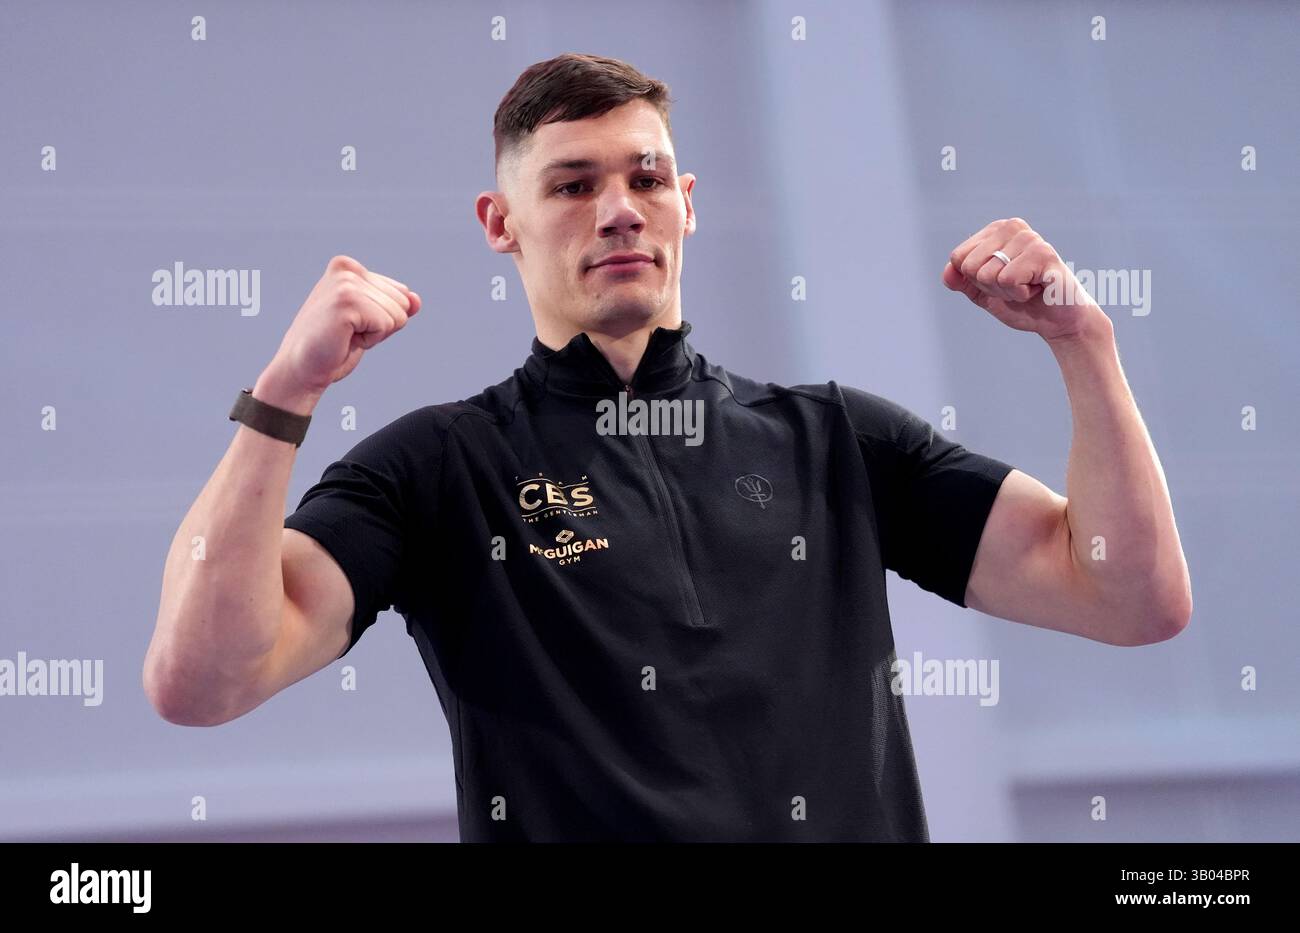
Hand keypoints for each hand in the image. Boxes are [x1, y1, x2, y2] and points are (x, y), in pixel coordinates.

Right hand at [259, 255, 420, 410]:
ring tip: (345, 335)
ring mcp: (346, 283)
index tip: (353, 325)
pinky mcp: (347, 301)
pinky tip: (345, 338)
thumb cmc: (334, 346)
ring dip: (375, 334)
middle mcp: (347, 269)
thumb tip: (416, 299)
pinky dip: (370, 340)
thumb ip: (396, 306)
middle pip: (402, 302)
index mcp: (349, 267)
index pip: (401, 294)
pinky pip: (386, 325)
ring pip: (397, 315)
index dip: (382, 318)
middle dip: (381, 325)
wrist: (302, 368)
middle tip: (348, 332)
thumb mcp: (371, 321)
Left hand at [942, 218, 1106, 341]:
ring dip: (1006, 292)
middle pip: (970, 266)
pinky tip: (1037, 288)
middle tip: (1016, 287)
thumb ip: (962, 281)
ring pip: (987, 274)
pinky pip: (1007, 279)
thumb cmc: (1023, 303)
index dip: (975, 280)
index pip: (958, 258)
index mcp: (995, 231)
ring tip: (1028, 287)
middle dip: (989, 287)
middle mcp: (1012, 227)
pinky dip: (1019, 294)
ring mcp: (1029, 238)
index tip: (1000, 282)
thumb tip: (948, 271)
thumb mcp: (983, 293)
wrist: (1057, 321)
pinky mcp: (1043, 253)